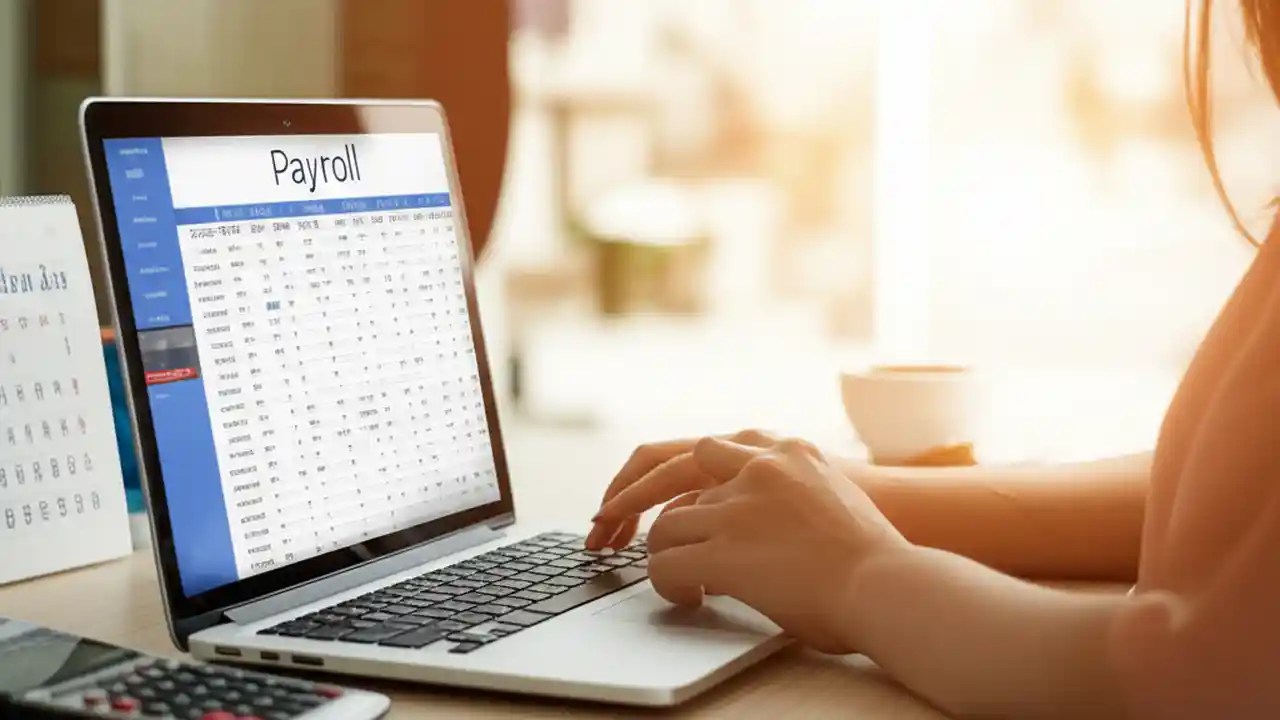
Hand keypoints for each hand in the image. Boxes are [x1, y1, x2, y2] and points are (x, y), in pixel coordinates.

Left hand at [592, 436, 912, 653]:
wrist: (891, 583)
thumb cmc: (875, 555)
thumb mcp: (835, 494)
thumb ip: (791, 490)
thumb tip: (762, 516)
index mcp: (784, 450)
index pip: (705, 449)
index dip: (668, 474)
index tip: (647, 495)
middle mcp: (756, 467)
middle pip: (666, 467)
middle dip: (629, 497)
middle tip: (606, 522)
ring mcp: (737, 507)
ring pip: (666, 524)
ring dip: (660, 552)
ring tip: (674, 577)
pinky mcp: (724, 550)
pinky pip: (666, 564)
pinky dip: (664, 582)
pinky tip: (686, 595)